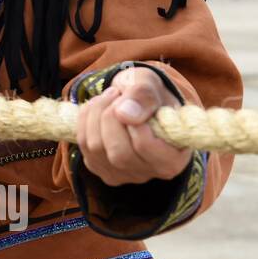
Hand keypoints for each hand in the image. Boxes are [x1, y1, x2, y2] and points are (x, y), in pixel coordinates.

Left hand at [75, 66, 189, 185]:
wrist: (133, 100)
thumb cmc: (147, 94)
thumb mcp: (150, 85)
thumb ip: (143, 96)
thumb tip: (124, 114)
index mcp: (173, 158)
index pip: (147, 148)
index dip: (134, 122)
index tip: (131, 98)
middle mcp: (150, 172)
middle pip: (119, 153)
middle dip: (110, 117)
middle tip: (115, 94)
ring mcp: (122, 174)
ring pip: (97, 148)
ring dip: (95, 114)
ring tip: (108, 97)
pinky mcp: (100, 168)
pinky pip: (84, 145)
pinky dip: (85, 120)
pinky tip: (97, 108)